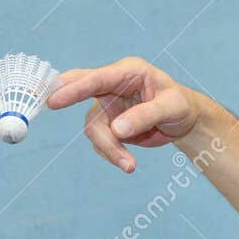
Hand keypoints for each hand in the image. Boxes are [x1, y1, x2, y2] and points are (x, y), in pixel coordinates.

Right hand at [45, 56, 200, 172]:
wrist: (184, 121)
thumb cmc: (180, 105)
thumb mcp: (171, 107)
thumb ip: (145, 116)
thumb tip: (117, 130)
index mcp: (128, 72)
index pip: (97, 79)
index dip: (74, 88)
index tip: (54, 100)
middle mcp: (113, 86)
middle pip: (83, 96)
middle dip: (75, 106)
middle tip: (61, 111)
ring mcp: (108, 106)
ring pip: (94, 129)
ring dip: (108, 149)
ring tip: (130, 166)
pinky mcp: (108, 125)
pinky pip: (100, 142)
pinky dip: (111, 154)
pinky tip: (128, 163)